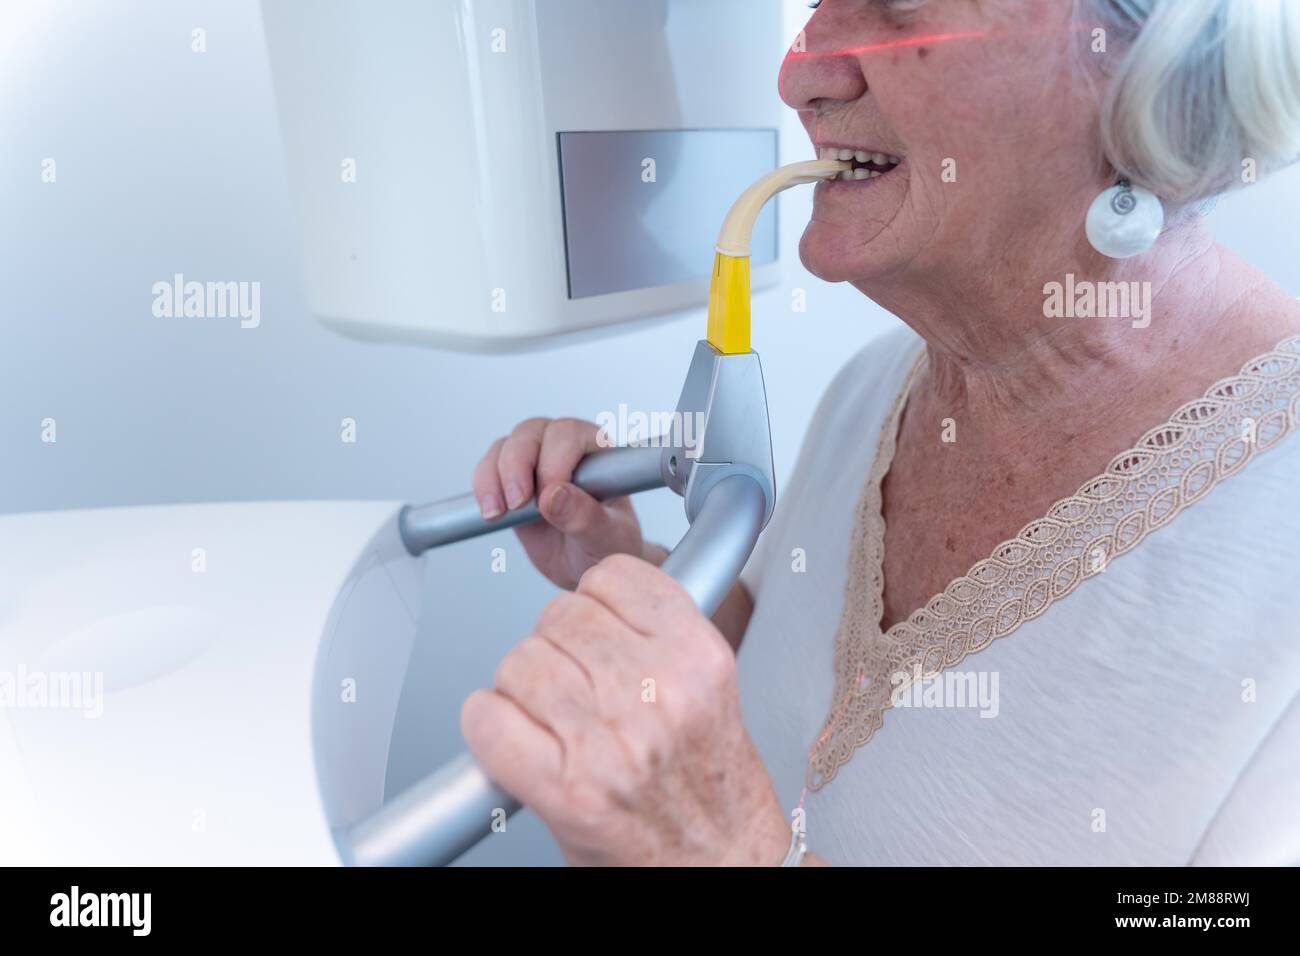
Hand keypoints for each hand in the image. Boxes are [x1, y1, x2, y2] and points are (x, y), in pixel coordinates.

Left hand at [461, 553, 790, 865]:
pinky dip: (487, 725)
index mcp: (697, 659)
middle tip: (570, 680)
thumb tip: (595, 597)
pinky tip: (513, 738)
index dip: (592, 598)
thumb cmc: (713, 789)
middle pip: (559, 617)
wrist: (722, 864)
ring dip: (519, 686)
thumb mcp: (711, 689)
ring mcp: (608, 742)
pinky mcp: (565, 790)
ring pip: (520, 663)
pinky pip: (489, 722)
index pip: (614, 577)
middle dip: (553, 644)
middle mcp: (657, 694)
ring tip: (547, 715)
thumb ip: (661, 636)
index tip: (594, 621)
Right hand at [472, 418, 647, 588]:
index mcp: (598, 452)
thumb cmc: (609, 544)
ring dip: (495, 477)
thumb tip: (553, 495)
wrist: (589, 565)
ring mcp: (536, 461)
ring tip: (499, 512)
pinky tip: (491, 513)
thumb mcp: (605, 537)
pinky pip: (489, 468)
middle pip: (531, 433)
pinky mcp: (512, 479)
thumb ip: (584, 516)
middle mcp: (565, 448)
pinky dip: (484, 488)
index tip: (547, 497)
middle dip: (518, 465)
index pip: (570, 435)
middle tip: (518, 503)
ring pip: (506, 447)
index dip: (554, 460)